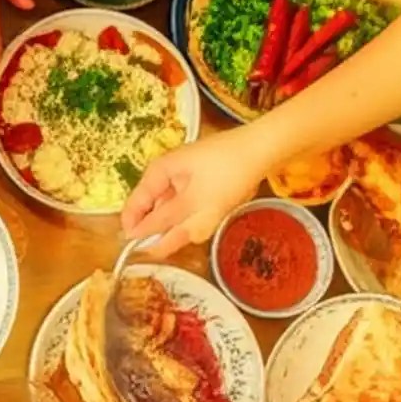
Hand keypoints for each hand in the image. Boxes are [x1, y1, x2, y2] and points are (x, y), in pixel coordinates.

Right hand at [120, 127, 273, 257]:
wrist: (266, 148)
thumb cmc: (227, 173)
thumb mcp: (195, 204)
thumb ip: (166, 225)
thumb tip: (142, 242)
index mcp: (157, 173)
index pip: (134, 206)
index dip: (134, 231)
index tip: (142, 253)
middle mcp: (166, 173)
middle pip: (155, 210)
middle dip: (169, 227)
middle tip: (191, 234)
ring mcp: (185, 176)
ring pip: (176, 209)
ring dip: (188, 221)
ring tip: (211, 217)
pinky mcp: (203, 179)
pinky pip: (192, 204)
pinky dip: (201, 213)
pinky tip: (219, 209)